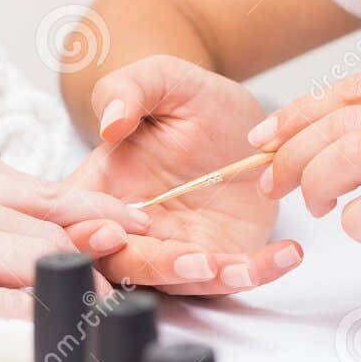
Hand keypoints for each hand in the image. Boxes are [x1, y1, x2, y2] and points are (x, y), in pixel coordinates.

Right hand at [64, 55, 303, 296]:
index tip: (116, 227)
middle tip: (189, 257)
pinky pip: (231, 278)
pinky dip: (258, 273)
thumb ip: (127, 88)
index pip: (74, 221)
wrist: (245, 120)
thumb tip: (109, 122)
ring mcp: (174, 247)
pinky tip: (287, 254)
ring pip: (174, 283)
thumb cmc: (194, 100)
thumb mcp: (164, 78)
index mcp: (103, 185)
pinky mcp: (218, 257)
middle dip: (152, 267)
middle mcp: (132, 226)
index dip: (85, 234)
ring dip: (203, 279)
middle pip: (120, 264)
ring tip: (235, 265)